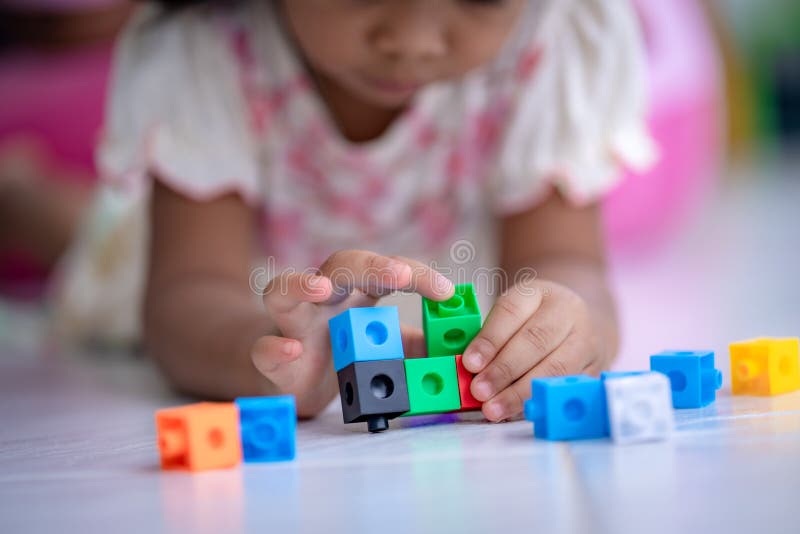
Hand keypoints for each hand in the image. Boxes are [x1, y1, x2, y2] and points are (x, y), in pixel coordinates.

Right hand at [250, 250, 453, 414]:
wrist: (297, 383)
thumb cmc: (342, 353)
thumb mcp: (385, 348)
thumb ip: (416, 344)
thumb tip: (457, 345)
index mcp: (358, 293)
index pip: (389, 271)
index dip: (417, 276)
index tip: (446, 293)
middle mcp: (323, 297)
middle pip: (340, 264)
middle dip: (370, 266)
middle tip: (398, 275)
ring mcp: (291, 322)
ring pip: (282, 289)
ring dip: (301, 284)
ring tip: (321, 288)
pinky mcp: (269, 356)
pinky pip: (263, 347)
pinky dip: (275, 347)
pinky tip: (292, 350)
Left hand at [462, 279, 610, 421]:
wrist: (582, 322)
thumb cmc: (534, 321)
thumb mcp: (513, 315)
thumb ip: (490, 337)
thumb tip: (467, 370)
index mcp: (538, 292)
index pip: (511, 311)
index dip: (490, 339)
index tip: (470, 363)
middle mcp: (568, 311)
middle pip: (535, 341)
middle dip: (504, 370)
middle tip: (479, 391)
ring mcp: (586, 339)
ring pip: (555, 368)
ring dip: (520, 392)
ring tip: (494, 408)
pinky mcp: (596, 367)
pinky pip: (566, 387)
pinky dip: (540, 402)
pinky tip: (517, 413)